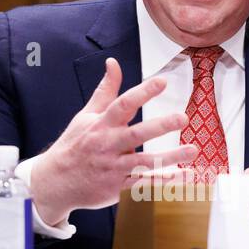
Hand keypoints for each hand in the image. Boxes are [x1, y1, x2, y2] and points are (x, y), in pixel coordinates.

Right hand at [29, 57, 198, 224]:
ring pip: (144, 161)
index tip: (162, 81)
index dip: (142, 92)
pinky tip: (181, 174)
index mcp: (101, 124)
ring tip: (192, 149)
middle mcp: (108, 145)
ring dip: (169, 157)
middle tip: (182, 118)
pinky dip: (162, 179)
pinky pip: (144, 182)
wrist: (55, 182)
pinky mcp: (118, 186)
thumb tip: (113, 62)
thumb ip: (105, 90)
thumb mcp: (86, 115)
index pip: (123, 104)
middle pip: (136, 134)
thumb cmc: (75, 145)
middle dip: (160, 126)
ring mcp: (113, 167)